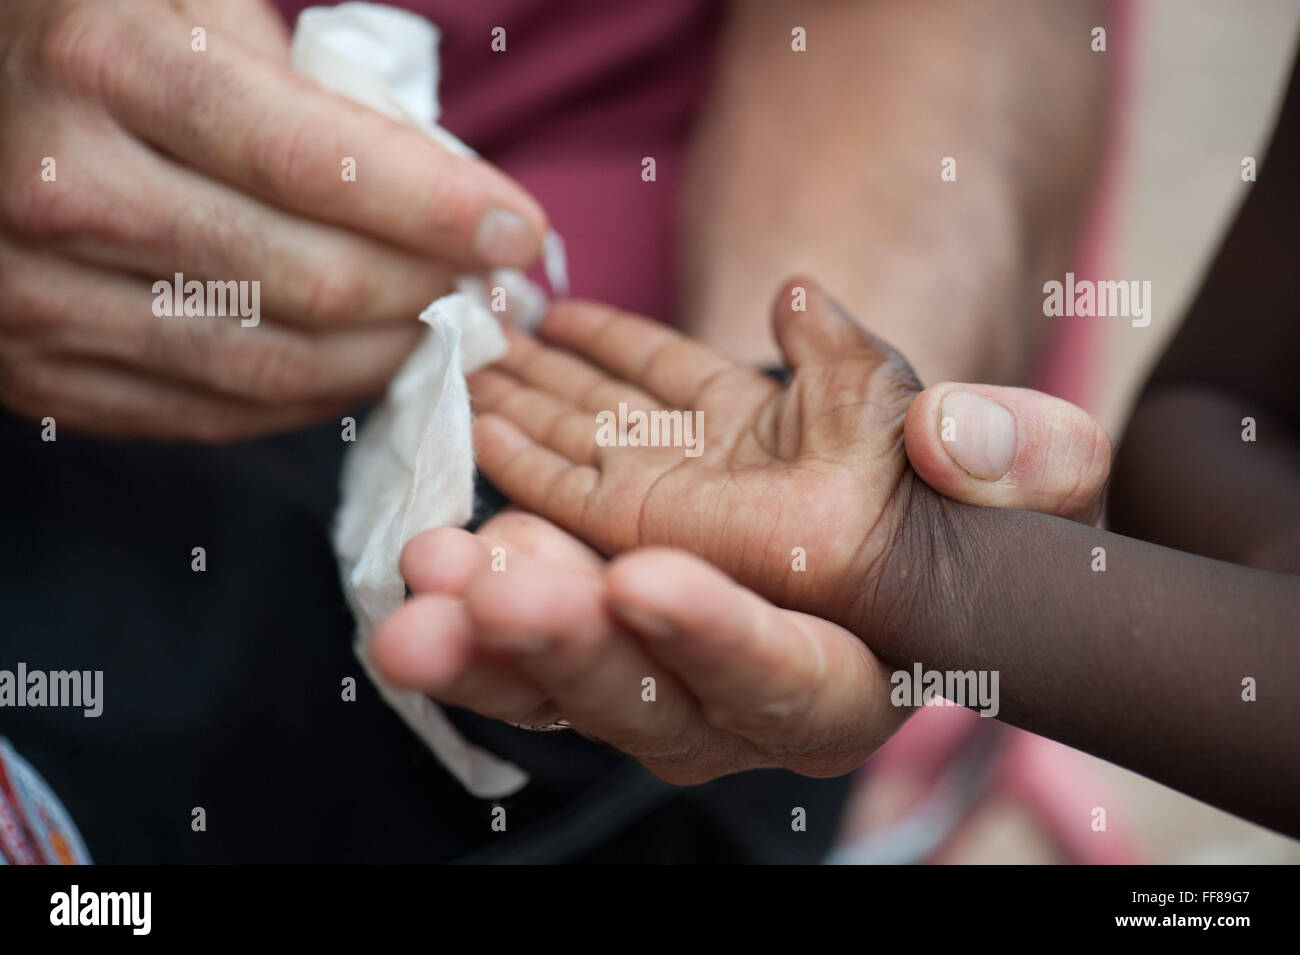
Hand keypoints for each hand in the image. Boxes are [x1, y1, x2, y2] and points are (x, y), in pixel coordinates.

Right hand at [0, 0, 545, 440]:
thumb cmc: (89, 33)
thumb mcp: (185, 0)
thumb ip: (309, 84)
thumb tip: (437, 185)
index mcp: (103, 64)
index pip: (313, 162)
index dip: (435, 208)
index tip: (517, 230)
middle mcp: (60, 189)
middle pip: (310, 281)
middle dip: (427, 291)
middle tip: (484, 285)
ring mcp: (37, 296)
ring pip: (272, 368)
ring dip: (384, 356)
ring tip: (435, 327)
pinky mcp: (37, 372)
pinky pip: (213, 415)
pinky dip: (311, 398)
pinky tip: (358, 363)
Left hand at [371, 283, 1111, 783]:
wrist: (886, 496)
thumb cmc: (976, 508)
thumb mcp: (1037, 483)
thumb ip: (1021, 462)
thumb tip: (945, 424)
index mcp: (854, 681)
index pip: (784, 679)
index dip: (716, 637)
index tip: (645, 579)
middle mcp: (740, 695)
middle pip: (641, 697)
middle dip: (561, 643)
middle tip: (490, 589)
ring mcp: (661, 656)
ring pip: (560, 665)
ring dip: (484, 621)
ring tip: (421, 577)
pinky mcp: (610, 599)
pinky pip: (531, 605)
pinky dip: (482, 564)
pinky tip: (436, 519)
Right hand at [469, 278, 943, 648]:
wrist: (890, 551)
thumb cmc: (891, 463)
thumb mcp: (861, 374)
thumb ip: (818, 333)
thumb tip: (792, 287)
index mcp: (737, 412)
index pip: (653, 360)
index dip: (606, 335)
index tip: (558, 312)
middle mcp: (686, 450)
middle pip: (594, 399)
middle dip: (541, 371)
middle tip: (485, 337)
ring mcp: (656, 486)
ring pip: (568, 435)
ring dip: (519, 405)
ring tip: (466, 372)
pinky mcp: (633, 523)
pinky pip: (561, 484)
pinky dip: (517, 459)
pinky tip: (479, 428)